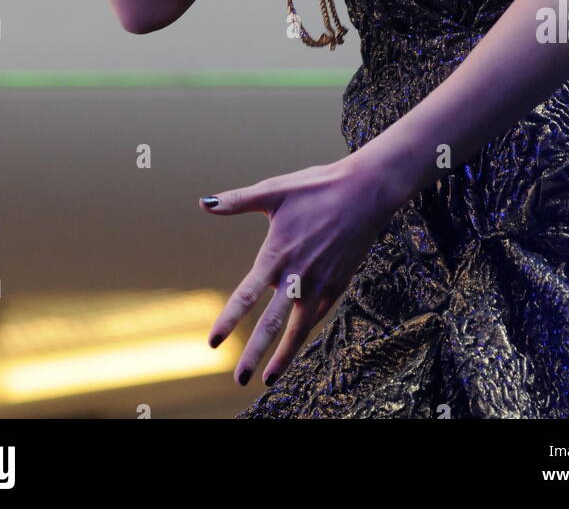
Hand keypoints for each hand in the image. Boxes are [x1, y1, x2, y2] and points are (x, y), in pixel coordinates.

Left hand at [199, 156, 398, 388]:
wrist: (365, 192)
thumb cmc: (316, 187)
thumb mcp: (274, 190)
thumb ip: (238, 201)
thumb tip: (202, 203)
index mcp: (277, 254)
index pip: (246, 295)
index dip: (228, 320)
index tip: (213, 342)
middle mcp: (298, 275)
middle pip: (272, 324)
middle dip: (255, 353)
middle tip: (239, 379)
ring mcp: (321, 283)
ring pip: (299, 329)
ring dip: (283, 355)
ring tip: (269, 379)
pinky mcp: (338, 284)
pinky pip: (318, 315)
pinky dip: (305, 332)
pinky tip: (297, 340)